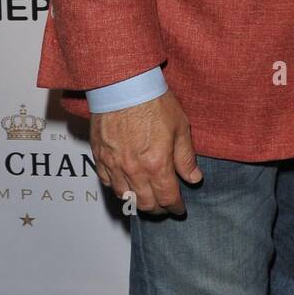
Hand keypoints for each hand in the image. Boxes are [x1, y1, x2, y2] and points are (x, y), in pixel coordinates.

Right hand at [92, 89, 201, 215]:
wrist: (123, 85)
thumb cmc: (154, 102)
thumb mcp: (180, 127)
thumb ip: (186, 157)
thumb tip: (194, 179)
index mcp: (157, 165)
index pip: (167, 198)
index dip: (175, 207)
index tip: (180, 209)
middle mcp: (134, 171)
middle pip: (146, 203)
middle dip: (158, 209)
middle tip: (165, 207)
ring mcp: (114, 165)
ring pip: (125, 197)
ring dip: (137, 202)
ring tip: (146, 199)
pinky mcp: (99, 157)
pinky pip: (107, 182)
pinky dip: (118, 188)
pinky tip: (125, 185)